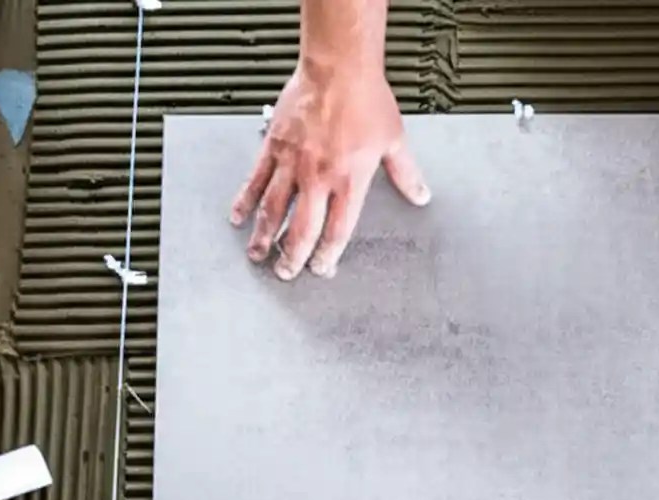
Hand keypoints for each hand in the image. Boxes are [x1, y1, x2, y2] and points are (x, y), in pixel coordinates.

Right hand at [230, 64, 429, 279]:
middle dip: (293, 257)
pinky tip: (238, 216)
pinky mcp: (273, 147)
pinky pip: (255, 180)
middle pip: (302, 230)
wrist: (337, 68)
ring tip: (259, 255)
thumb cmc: (366, 100)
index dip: (328, 256)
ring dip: (264, 237)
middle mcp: (319, 178)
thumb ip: (405, 173)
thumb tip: (420, 195)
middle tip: (287, 272)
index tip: (322, 268)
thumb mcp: (394, 140)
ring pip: (273, 211)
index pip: (337, 232)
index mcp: (350, 181)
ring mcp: (293, 164)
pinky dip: (245, 200)